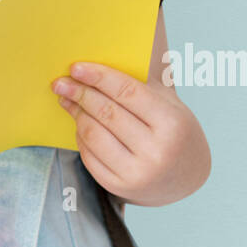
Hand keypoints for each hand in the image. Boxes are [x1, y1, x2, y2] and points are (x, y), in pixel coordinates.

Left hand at [50, 48, 209, 207]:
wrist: (186, 175)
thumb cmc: (173, 128)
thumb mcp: (168, 102)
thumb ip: (139, 81)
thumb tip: (98, 59)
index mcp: (171, 123)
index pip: (127, 92)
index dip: (98, 77)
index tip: (76, 67)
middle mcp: (156, 151)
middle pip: (106, 113)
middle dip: (79, 93)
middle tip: (61, 82)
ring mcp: (137, 173)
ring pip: (93, 135)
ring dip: (76, 113)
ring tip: (67, 99)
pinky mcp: (120, 187)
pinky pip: (89, 156)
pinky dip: (81, 136)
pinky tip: (79, 123)